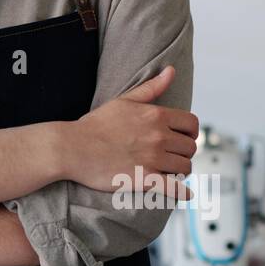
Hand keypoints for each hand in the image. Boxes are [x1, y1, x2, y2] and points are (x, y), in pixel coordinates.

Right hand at [66, 65, 198, 197]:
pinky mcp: (144, 179)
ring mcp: (152, 158)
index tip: (183, 138)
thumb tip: (171, 71)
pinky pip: (175, 188)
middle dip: (183, 152)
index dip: (190, 132)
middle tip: (172, 156)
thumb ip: (151, 87)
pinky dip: (182, 193)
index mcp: (155, 115)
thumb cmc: (96, 124)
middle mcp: (158, 136)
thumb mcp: (124, 101)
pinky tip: (184, 195)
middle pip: (190, 147)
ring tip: (170, 171)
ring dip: (180, 170)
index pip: (191, 124)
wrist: (73, 148)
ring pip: (185, 167)